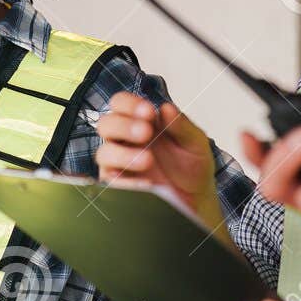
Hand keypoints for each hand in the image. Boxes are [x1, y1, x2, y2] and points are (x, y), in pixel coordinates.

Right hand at [95, 93, 217, 217]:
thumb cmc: (192, 164)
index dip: (129, 104)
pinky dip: (126, 181)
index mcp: (141, 121)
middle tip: (146, 132)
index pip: (120, 103)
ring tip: (148, 160)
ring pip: (104, 153)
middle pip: (106, 124)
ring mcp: (120, 162)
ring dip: (123, 154)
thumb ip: (181, 125)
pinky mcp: (121, 185)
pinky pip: (111, 182)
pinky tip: (147, 182)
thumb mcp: (195, 142)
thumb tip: (166, 108)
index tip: (148, 112)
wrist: (196, 196)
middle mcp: (126, 139)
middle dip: (123, 126)